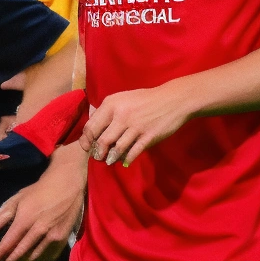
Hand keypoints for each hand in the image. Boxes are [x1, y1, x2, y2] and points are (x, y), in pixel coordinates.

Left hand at [0, 141, 86, 260]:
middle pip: (21, 253)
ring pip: (35, 257)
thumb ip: (1, 217)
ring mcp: (53, 236)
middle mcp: (40, 230)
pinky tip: (31, 260)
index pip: (9, 242)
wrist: (66, 185)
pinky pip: (49, 257)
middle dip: (10, 260)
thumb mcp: (17, 200)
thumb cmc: (38, 192)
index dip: (0, 252)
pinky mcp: (63, 239)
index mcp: (26, 219)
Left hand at [82, 82, 197, 167]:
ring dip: (110, 158)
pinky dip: (126, 159)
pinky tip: (124, 161)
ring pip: (116, 149)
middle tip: (97, 156)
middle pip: (101, 141)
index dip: (86, 140)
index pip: (91, 127)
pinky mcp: (148, 136)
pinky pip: (132, 153)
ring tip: (108, 160)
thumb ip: (107, 111)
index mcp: (111, 104)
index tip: (87, 147)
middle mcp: (121, 115)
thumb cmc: (145, 100)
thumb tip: (92, 125)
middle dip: (97, 152)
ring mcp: (135, 127)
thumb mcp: (122, 98)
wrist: (173, 99)